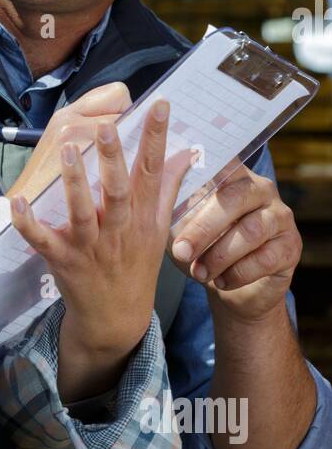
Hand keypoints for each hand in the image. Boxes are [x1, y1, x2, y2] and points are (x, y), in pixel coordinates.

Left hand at [9, 100, 192, 362]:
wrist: (115, 320)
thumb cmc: (135, 266)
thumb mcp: (159, 230)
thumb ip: (168, 190)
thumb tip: (186, 153)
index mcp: (143, 219)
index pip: (153, 173)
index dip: (156, 138)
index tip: (160, 105)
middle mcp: (118, 231)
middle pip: (117, 191)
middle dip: (113, 159)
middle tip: (107, 126)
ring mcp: (89, 246)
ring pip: (82, 212)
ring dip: (74, 183)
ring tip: (68, 149)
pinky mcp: (63, 261)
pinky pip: (42, 241)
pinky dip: (28, 224)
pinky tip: (16, 202)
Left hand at [169, 163, 302, 321]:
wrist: (229, 287)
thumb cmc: (202, 250)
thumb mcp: (181, 231)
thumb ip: (174, 214)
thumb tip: (159, 202)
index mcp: (231, 177)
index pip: (222, 162)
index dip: (206, 163)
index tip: (188, 161)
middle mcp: (260, 190)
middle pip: (234, 199)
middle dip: (203, 228)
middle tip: (181, 252)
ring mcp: (279, 217)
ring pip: (251, 231)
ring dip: (219, 257)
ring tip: (199, 273)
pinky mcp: (290, 247)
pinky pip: (265, 259)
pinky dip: (237, 274)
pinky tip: (221, 281)